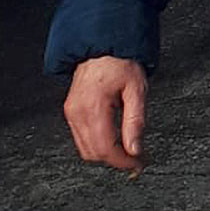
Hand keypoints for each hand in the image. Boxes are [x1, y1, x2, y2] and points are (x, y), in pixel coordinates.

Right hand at [64, 56, 147, 174]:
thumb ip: (136, 122)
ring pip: (85, 149)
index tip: (139, 164)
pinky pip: (81, 137)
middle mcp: (77, 113)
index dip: (123, 161)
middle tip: (137, 160)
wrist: (102, 46)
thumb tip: (136, 149)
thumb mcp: (137, 90)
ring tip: (128, 152)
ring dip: (106, 155)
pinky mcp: (71, 112)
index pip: (105, 148)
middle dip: (116, 161)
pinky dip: (97, 144)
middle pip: (93, 153)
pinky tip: (114, 141)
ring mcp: (71, 113)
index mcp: (93, 108)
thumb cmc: (121, 63)